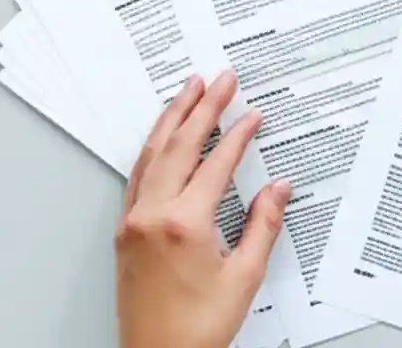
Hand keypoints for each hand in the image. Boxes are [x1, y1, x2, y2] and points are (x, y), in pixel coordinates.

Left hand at [116, 71, 290, 347]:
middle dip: (202, 107)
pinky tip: (160, 138)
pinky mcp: (124, 233)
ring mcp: (133, 223)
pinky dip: (152, 149)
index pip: (216, 163)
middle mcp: (152, 216)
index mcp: (184, 224)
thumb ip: (263, 226)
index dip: (239, 134)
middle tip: (220, 79)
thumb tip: (277, 189)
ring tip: (188, 91)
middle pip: (179, 146)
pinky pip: (137, 176)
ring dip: (172, 119)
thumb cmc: (197, 329)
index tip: (253, 114)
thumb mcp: (245, 277)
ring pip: (151, 155)